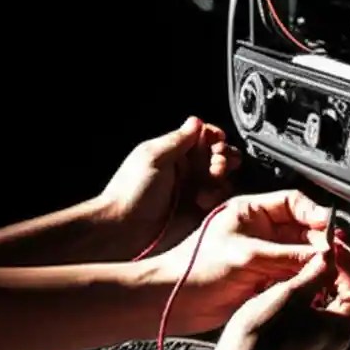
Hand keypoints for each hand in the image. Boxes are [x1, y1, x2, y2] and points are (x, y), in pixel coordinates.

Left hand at [97, 116, 239, 257]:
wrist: (126, 229)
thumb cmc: (132, 189)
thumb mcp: (153, 157)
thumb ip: (178, 140)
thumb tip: (196, 121)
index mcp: (174, 152)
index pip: (203, 137)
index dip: (214, 137)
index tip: (217, 142)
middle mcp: (187, 169)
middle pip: (218, 155)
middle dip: (223, 156)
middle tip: (216, 165)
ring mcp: (195, 189)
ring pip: (223, 177)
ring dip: (221, 176)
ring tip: (212, 180)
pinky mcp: (201, 211)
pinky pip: (220, 199)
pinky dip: (218, 196)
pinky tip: (203, 201)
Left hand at [150, 189, 333, 334]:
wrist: (174, 301)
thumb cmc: (196, 269)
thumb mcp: (247, 255)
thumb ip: (288, 255)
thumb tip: (323, 256)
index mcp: (251, 211)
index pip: (294, 202)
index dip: (315, 214)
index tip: (330, 229)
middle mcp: (260, 231)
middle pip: (302, 231)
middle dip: (319, 242)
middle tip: (332, 255)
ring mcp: (263, 256)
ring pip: (300, 256)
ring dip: (313, 263)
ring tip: (326, 272)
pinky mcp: (264, 279)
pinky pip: (292, 276)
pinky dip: (303, 281)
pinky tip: (312, 285)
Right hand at [210, 245, 349, 349]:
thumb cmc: (262, 339)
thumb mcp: (288, 296)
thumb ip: (313, 274)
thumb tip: (329, 257)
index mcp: (341, 329)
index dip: (344, 267)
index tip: (329, 251)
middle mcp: (335, 348)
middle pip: (339, 306)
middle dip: (326, 282)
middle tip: (309, 262)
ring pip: (320, 321)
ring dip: (310, 299)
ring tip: (290, 282)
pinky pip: (306, 336)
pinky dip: (299, 318)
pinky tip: (277, 310)